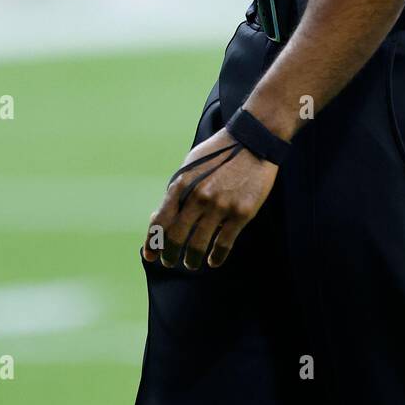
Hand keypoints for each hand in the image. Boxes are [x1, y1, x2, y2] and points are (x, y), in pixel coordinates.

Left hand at [143, 127, 278, 269]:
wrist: (253, 141)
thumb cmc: (218, 152)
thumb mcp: (190, 166)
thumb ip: (177, 190)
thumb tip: (161, 216)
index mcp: (181, 184)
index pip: (160, 221)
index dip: (153, 243)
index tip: (150, 256)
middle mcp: (197, 197)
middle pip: (176, 237)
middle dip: (170, 255)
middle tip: (169, 261)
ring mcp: (220, 206)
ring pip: (198, 245)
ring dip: (191, 259)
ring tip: (191, 263)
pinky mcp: (241, 213)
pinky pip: (224, 244)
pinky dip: (216, 257)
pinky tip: (213, 261)